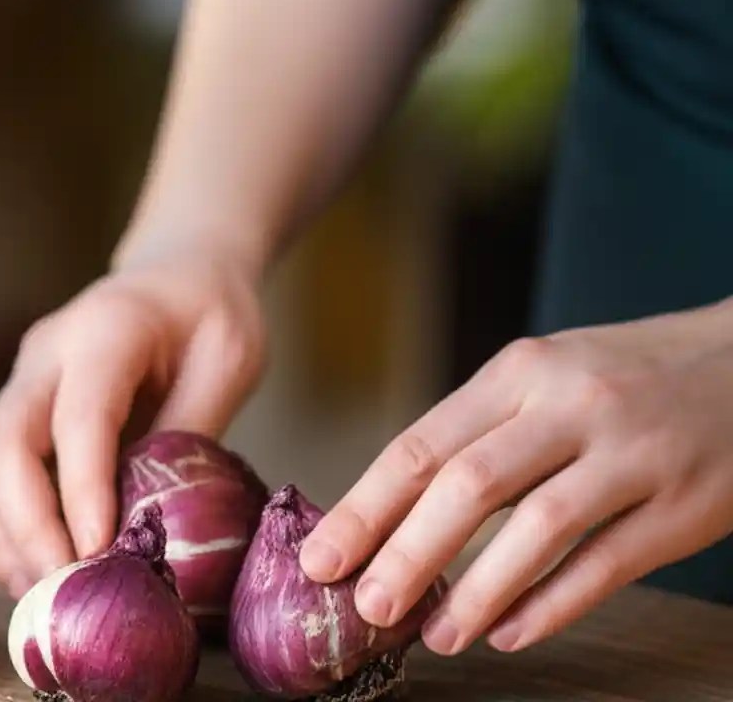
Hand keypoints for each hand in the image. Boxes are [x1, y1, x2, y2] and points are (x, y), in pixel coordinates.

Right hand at [0, 245, 265, 596]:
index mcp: (106, 329)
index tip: (95, 554)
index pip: (80, 417)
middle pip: (4, 444)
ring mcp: (22, 380)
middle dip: (26, 526)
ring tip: (45, 594)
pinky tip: (34, 570)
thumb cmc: (210, 315)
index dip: (82, 490)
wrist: (176, 274)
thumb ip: (190, 432)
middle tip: (63, 588)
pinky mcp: (16, 409)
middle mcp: (46, 353)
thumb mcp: (229, 362)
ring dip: (4, 537)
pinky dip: (3, 529)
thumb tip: (151, 525)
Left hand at [299, 298, 732, 654]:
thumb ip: (478, 432)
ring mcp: (632, 452)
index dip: (366, 508)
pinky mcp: (685, 503)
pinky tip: (508, 632)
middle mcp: (571, 404)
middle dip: (405, 552)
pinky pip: (608, 563)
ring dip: (477, 589)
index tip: (321, 558)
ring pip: (538, 528)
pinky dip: (552, 604)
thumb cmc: (625, 377)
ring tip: (434, 635)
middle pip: (468, 485)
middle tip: (365, 607)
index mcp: (520, 371)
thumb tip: (391, 512)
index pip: (423, 445)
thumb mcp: (545, 376)